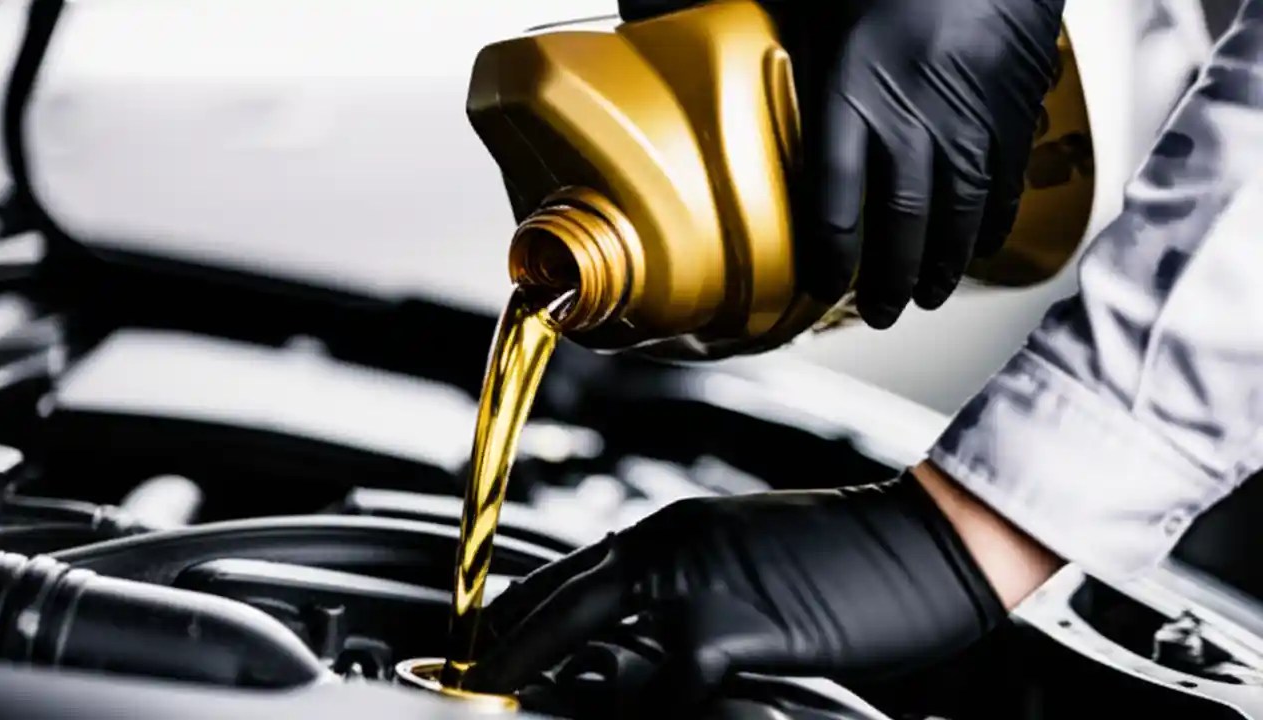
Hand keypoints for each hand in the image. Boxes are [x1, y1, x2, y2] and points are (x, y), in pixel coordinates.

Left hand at [466, 473, 1008, 705]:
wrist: (928, 536)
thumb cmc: (849, 555)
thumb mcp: (747, 560)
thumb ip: (687, 592)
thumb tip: (641, 642)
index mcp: (670, 532)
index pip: (567, 574)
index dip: (518, 616)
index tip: (487, 649)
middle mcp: (667, 549)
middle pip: (555, 602)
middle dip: (505, 649)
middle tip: (471, 681)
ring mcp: (695, 587)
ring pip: (590, 644)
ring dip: (561, 684)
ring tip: (528, 703)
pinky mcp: (733, 632)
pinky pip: (663, 694)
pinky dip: (644, 714)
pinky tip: (636, 719)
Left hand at [622, 0, 1065, 327]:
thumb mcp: (812, 6)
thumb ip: (767, 44)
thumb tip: (669, 33)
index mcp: (853, 95)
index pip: (834, 205)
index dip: (828, 259)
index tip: (821, 284)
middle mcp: (913, 118)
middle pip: (900, 225)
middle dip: (888, 281)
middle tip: (877, 313)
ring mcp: (970, 121)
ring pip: (958, 218)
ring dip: (940, 267)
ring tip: (924, 296)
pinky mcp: (1014, 114)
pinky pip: (1005, 189)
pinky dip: (989, 230)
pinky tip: (972, 252)